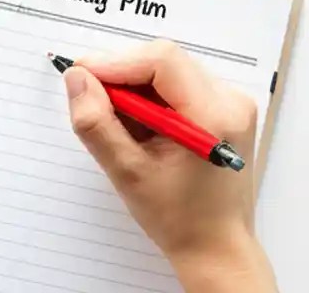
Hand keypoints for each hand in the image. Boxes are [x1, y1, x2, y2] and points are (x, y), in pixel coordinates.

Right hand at [62, 41, 275, 292]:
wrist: (217, 247)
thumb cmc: (178, 219)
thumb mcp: (128, 173)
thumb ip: (97, 123)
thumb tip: (76, 78)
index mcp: (213, 116)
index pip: (161, 61)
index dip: (116, 62)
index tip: (81, 76)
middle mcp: (230, 100)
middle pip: (165, 61)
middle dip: (122, 74)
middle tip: (92, 100)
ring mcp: (232, 102)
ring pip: (169, 70)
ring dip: (135, 85)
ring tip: (118, 122)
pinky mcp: (225, 109)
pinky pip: (179, 84)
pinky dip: (151, 96)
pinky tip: (140, 125)